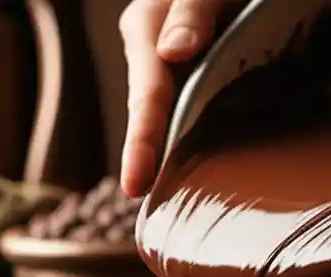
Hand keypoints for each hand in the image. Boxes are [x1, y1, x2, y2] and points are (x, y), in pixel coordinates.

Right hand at [119, 0, 238, 197]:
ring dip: (166, 150)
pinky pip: (187, 107)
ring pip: (165, 113)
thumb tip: (172, 53)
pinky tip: (194, 163)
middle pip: (148, 111)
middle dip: (147, 155)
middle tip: (147, 203)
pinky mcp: (194, 69)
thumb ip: (193, 8)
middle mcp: (151, 48)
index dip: (142, 141)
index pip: (146, 94)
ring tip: (163, 194)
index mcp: (146, 27)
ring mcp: (170, 61)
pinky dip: (187, 135)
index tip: (136, 183)